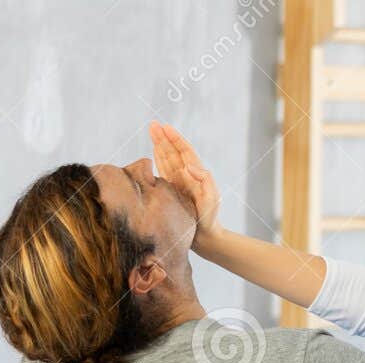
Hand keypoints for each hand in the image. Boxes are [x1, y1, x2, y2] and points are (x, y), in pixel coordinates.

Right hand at [149, 121, 220, 244]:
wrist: (204, 236)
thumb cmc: (209, 218)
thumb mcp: (212, 199)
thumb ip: (205, 180)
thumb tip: (189, 166)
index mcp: (196, 175)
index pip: (185, 152)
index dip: (176, 139)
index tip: (166, 127)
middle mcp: (186, 176)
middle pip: (174, 152)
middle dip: (164, 137)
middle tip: (153, 124)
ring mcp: (178, 182)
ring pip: (167, 158)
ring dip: (159, 144)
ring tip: (152, 130)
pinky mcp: (171, 189)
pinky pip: (163, 169)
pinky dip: (158, 158)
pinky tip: (154, 149)